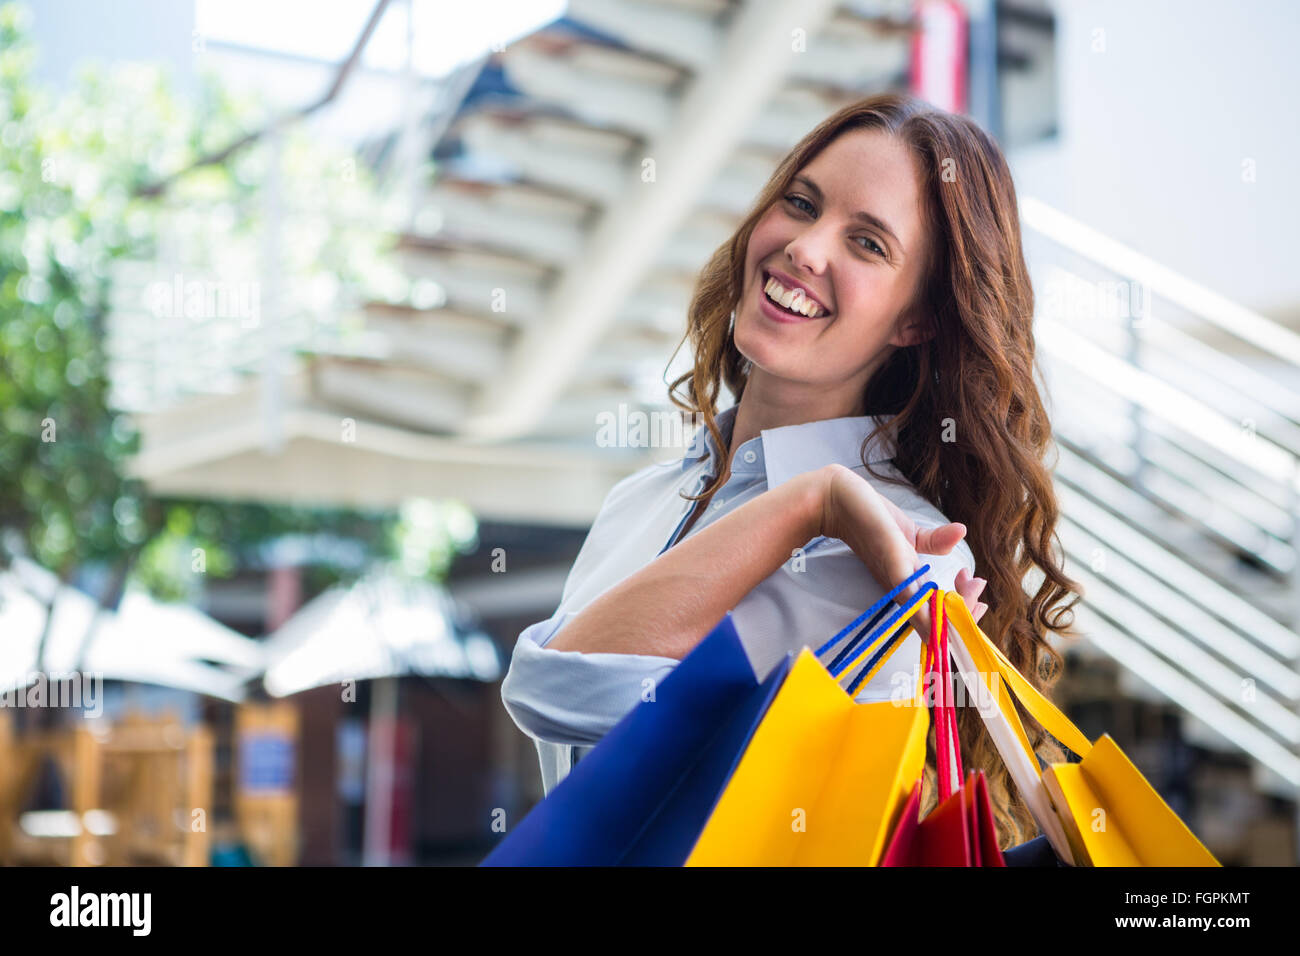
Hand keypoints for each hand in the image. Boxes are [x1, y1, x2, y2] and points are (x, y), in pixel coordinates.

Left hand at [817, 464, 986, 643]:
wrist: (837, 498)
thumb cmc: (872, 520)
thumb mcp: (909, 533)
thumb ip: (935, 541)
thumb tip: (962, 533)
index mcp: (910, 586)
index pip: (940, 615)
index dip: (964, 612)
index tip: (977, 588)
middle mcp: (902, 590)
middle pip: (938, 623)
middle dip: (966, 614)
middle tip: (976, 586)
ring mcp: (895, 579)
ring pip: (926, 614)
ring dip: (956, 608)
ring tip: (971, 583)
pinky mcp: (889, 562)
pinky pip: (908, 591)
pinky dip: (925, 604)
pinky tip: (943, 598)